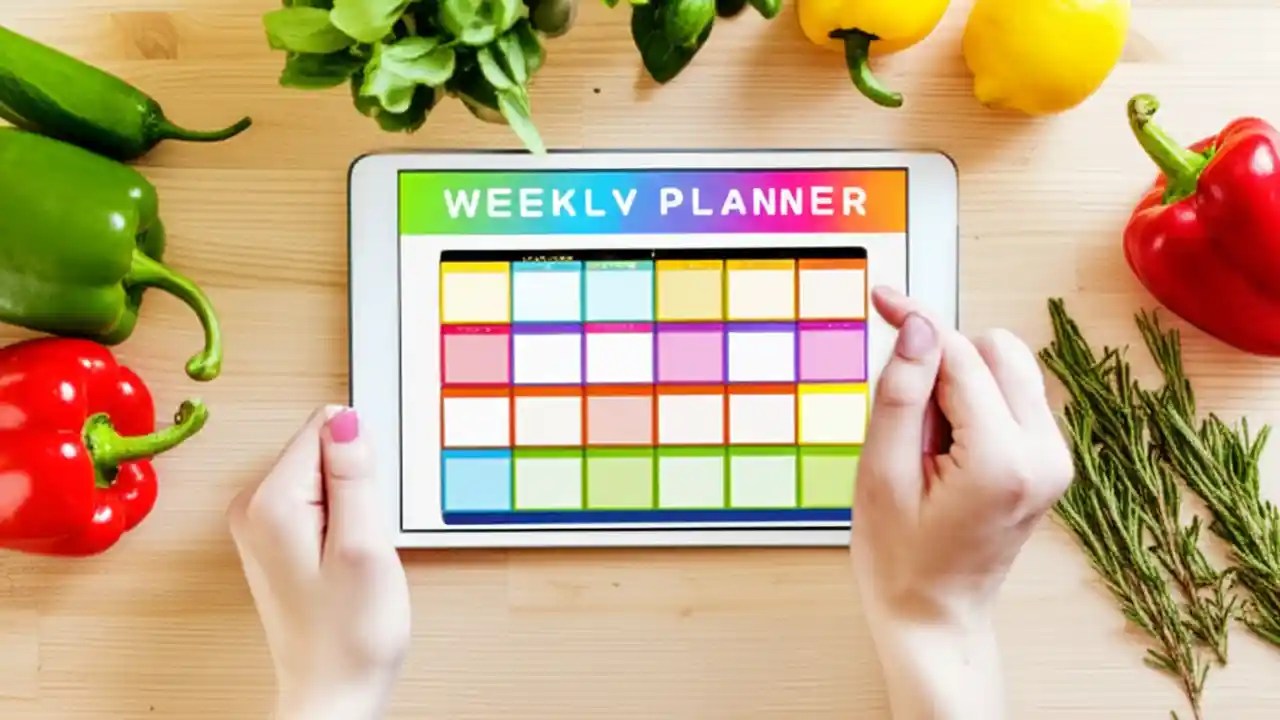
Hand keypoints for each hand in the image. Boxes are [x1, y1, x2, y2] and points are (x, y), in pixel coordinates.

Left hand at [228, 407, 409, 719]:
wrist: (333, 692)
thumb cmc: (349, 635)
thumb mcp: (364, 546)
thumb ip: (355, 474)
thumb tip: (346, 418)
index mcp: (270, 502)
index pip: (326, 429)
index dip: (362, 465)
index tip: (365, 506)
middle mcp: (254, 506)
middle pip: (324, 450)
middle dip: (358, 486)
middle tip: (360, 538)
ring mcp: (263, 523)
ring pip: (327, 476)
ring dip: (354, 508)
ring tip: (352, 555)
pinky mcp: (278, 538)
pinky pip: (322, 501)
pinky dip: (345, 524)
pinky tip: (345, 561)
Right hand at [852, 287, 1072, 718]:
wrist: (934, 616)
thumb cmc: (899, 557)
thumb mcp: (881, 474)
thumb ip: (901, 394)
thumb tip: (918, 325)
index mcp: (1003, 459)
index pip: (960, 357)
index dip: (916, 322)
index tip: (882, 297)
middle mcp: (1045, 452)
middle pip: (993, 351)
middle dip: (941, 363)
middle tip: (903, 418)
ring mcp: (1056, 457)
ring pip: (1007, 367)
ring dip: (959, 382)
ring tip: (926, 441)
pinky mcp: (1051, 459)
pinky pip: (1013, 395)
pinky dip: (975, 401)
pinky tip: (947, 446)